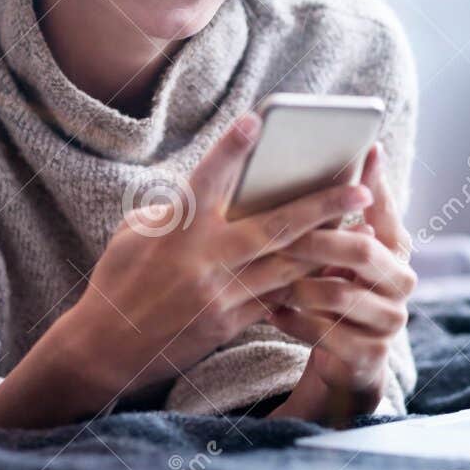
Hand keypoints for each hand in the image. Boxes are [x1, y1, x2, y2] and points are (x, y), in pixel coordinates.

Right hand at [67, 112, 373, 394]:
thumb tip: (216, 188)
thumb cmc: (119, 280)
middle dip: (322, 205)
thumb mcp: (135, 233)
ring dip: (329, 244)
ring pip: (289, 265)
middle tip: (361, 187)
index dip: (229, 149)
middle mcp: (204, 261)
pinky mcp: (230, 322)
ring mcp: (221, 295)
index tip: (255, 120)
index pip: (206, 181)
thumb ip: (177, 209)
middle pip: (274, 227)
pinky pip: (279, 298)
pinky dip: (308, 281)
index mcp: (176, 231)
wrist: (106, 349)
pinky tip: (336, 267)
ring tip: (363, 226)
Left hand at [267, 142, 416, 417]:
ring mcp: (390, 322)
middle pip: (362, 250)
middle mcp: (402, 283)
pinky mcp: (370, 356)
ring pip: (338, 295)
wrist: (346, 361)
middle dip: (317, 241)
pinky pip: (325, 333)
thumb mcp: (340, 256)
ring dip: (299, 286)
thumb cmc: (337, 293)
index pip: (385, 211)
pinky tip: (272, 312)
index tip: (366, 150)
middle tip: (280, 234)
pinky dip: (294, 321)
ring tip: (269, 279)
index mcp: (397, 251)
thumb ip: (340, 219)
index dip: (375, 184)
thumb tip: (343, 160)